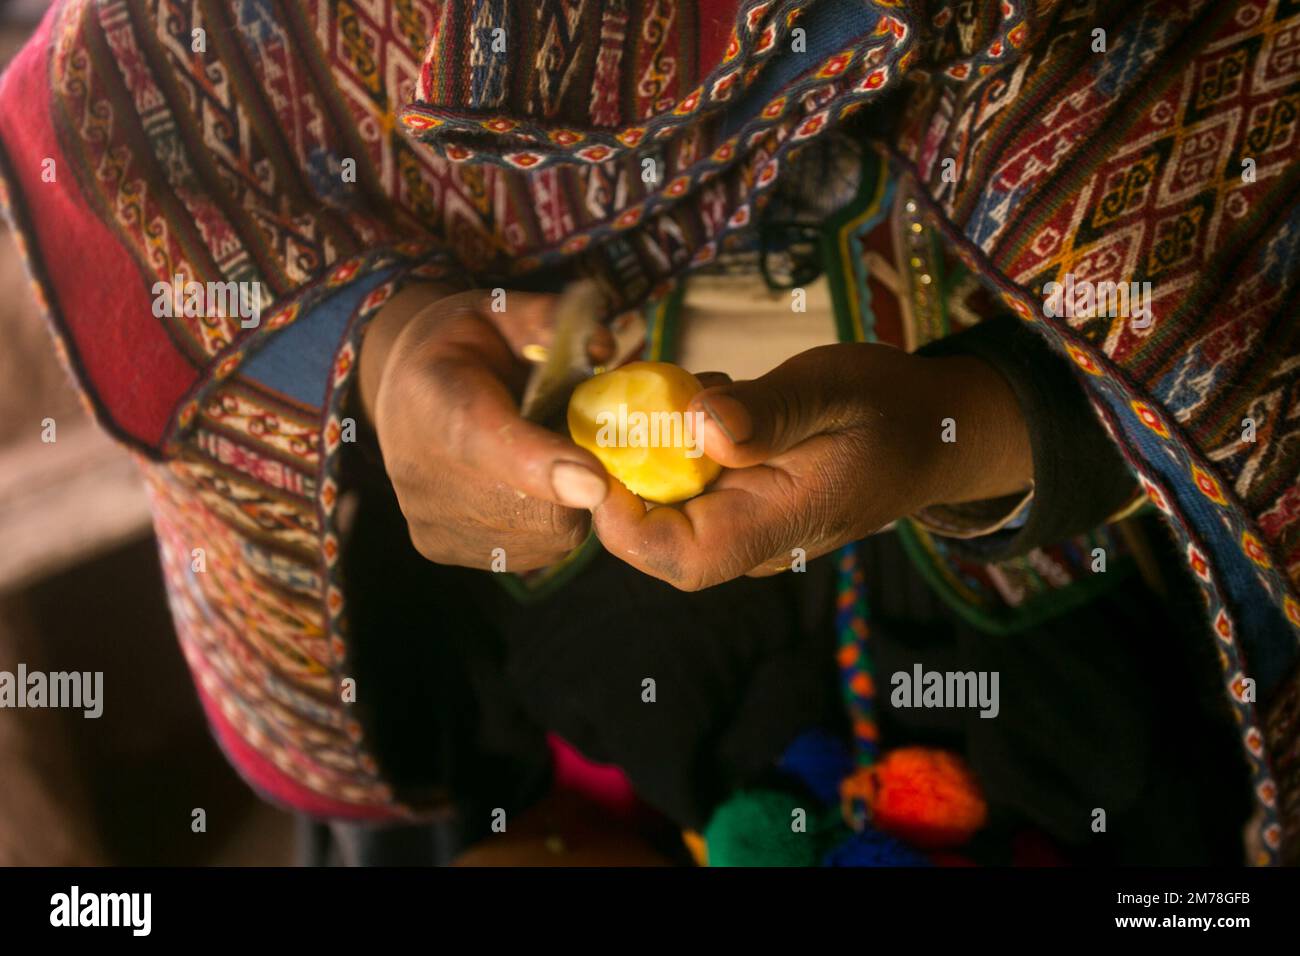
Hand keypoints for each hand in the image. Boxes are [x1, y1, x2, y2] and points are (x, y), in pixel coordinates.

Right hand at [358, 284, 612, 571]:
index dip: (545, 467)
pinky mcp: (439, 548)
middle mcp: (424, 472)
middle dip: (579, 480)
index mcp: (438, 398)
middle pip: (536, 506)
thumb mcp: (501, 310)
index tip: (596, 480)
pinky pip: (528, 553)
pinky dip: (545, 527)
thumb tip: (603, 346)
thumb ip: (550, 322)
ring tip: (544, 463)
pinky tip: (526, 491)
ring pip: (545, 536)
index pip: (488, 442)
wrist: (402, 393)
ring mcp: (430, 519)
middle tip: (574, 442)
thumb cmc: (466, 346)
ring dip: (567, 506)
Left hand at [592, 343, 1031, 590]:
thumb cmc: (892, 408)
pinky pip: (691, 480)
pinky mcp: (745, 498)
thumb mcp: (835, 388)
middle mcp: (755, 537)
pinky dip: (681, 436)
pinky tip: (710, 394)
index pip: (682, 558)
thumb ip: (769, 411)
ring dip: (655, 444)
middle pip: (659, 531)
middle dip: (626, 467)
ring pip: (670, 500)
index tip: (599, 458)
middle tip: (632, 394)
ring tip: (690, 386)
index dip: (626, 525)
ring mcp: (749, 521)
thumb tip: (698, 424)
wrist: (940, 430)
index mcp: (779, 524)